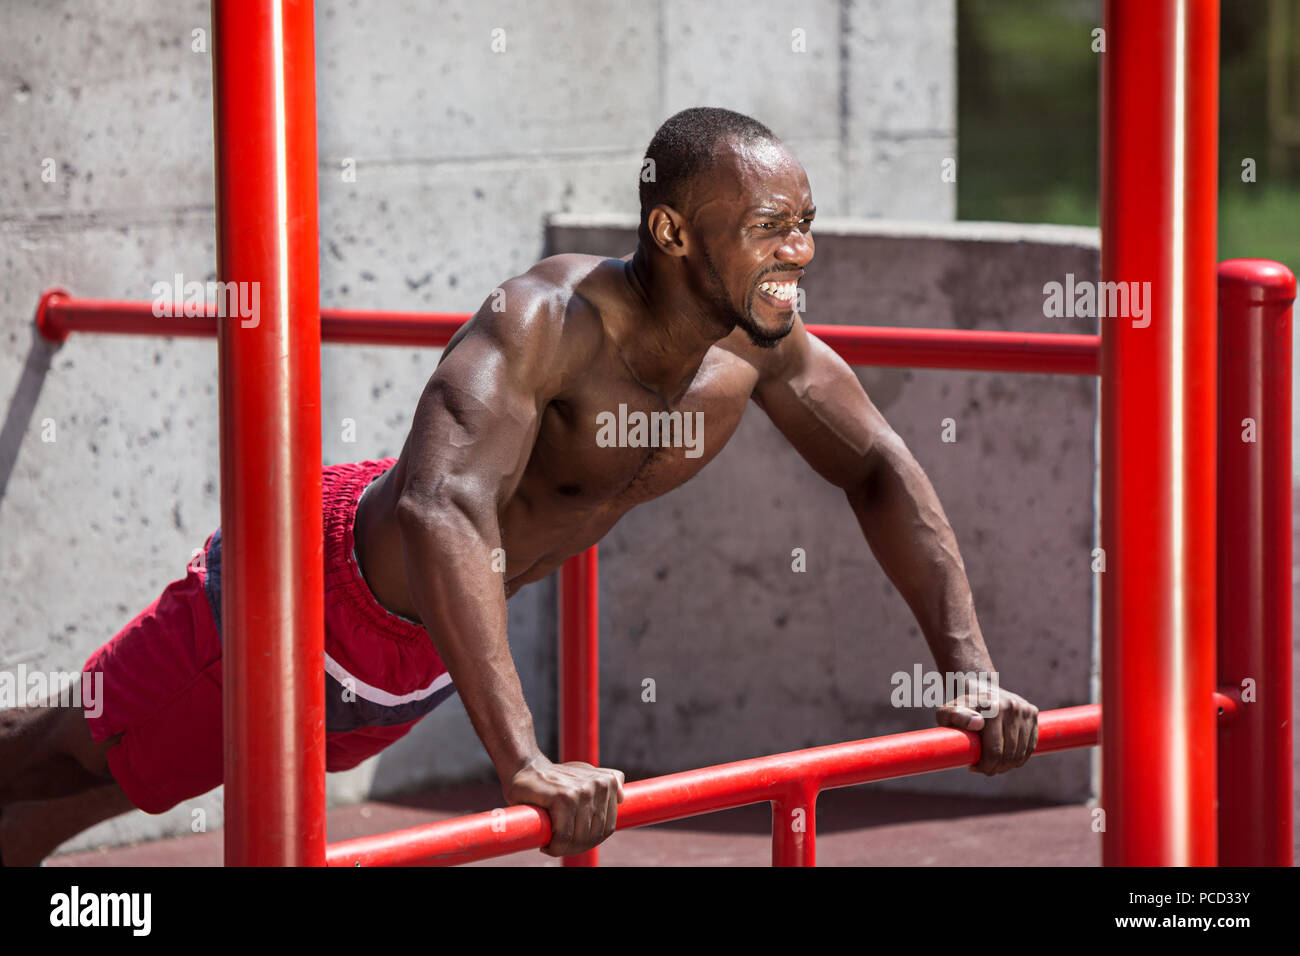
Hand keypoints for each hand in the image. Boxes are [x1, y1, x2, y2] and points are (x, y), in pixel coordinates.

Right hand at [503, 754, 625, 856]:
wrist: (525, 768)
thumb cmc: (555, 778)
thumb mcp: (585, 774)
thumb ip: (605, 780)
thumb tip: (622, 798)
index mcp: (608, 783)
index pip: (607, 827)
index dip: (590, 841)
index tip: (573, 842)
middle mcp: (598, 785)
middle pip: (594, 835)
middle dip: (576, 847)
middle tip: (560, 846)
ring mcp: (583, 791)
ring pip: (579, 838)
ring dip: (564, 849)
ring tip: (552, 844)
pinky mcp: (564, 798)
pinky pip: (564, 836)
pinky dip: (555, 846)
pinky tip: (547, 844)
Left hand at [936, 683, 1038, 774]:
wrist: (977, 688)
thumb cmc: (959, 706)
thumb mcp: (947, 711)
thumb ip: (954, 716)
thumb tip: (978, 723)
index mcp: (992, 708)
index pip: (994, 751)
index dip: (985, 766)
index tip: (974, 768)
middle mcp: (1012, 707)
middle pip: (1009, 754)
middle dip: (996, 768)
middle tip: (984, 769)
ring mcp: (1025, 709)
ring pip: (1021, 753)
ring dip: (1008, 765)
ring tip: (993, 764)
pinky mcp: (1032, 712)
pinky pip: (1030, 746)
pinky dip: (1019, 757)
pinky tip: (1006, 757)